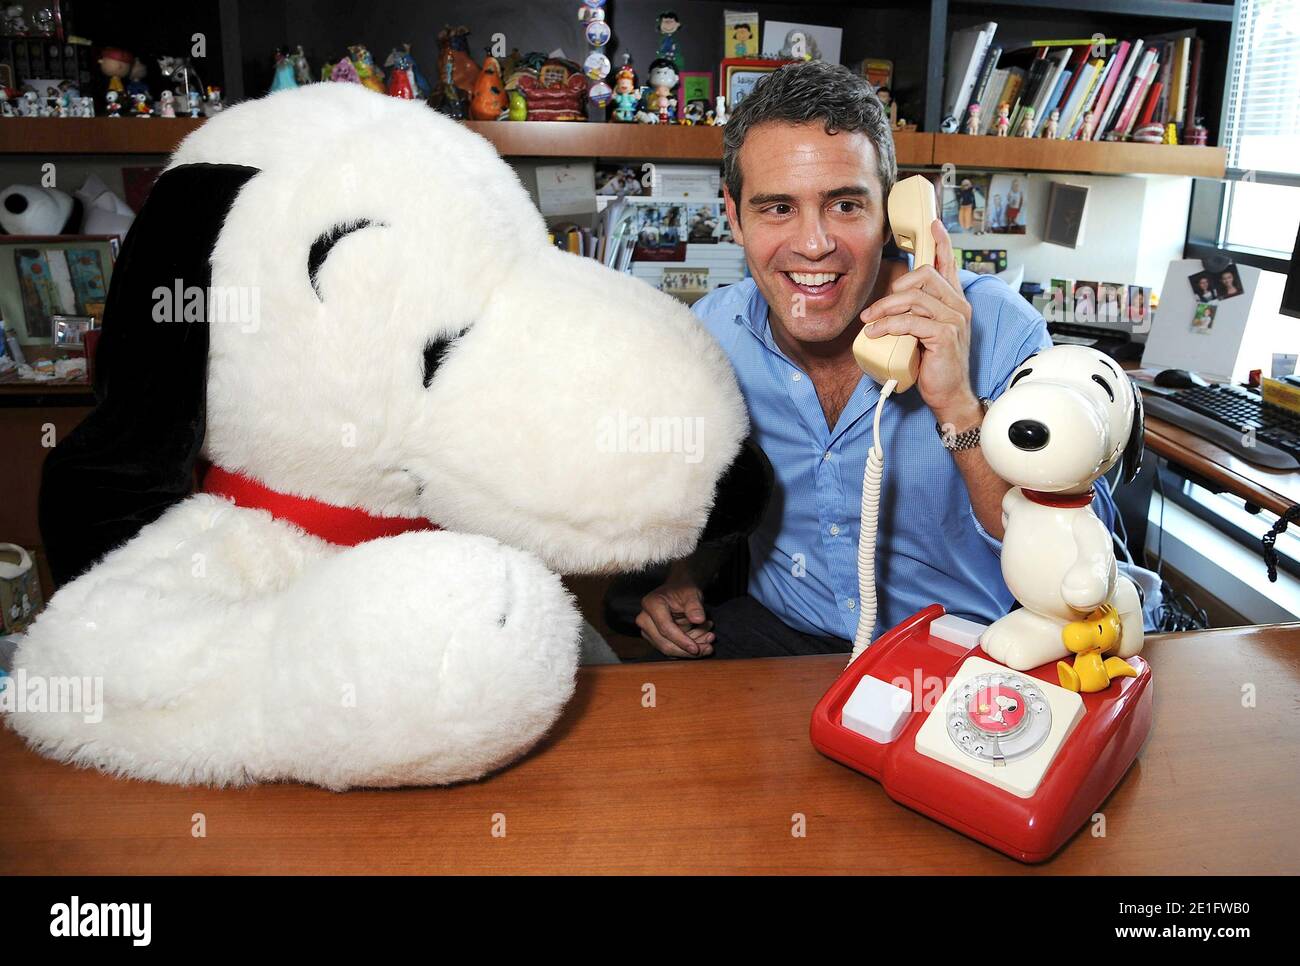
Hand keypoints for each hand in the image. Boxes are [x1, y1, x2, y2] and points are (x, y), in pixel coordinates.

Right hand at [636, 578, 713, 657]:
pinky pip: (672, 650)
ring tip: (709, 638)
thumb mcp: (692, 593)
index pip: (665, 628)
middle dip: (688, 650)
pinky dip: (688, 649)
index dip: (681, 640)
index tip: (696, 649)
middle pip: (665, 644)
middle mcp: (645, 619)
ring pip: (669, 649)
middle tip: (709, 647)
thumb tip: (699, 619)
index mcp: (651, 604)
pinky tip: (702, 640)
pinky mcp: (654, 639)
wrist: (678, 590)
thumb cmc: (683, 590)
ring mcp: (648, 631)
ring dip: (690, 650)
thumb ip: (695, 606)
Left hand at [859, 218, 979, 425]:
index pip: (948, 264)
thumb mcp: (922, 333)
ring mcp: (955, 320)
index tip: (931, 223)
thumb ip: (913, 314)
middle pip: (924, 276)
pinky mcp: (945, 336)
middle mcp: (958, 306)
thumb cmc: (934, 366)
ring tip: (869, 323)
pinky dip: (888, 325)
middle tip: (875, 310)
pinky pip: (912, 321)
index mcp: (954, 302)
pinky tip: (875, 333)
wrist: (949, 395)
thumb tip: (889, 302)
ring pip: (914, 298)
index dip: (940, 242)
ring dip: (885, 309)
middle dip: (893, 290)